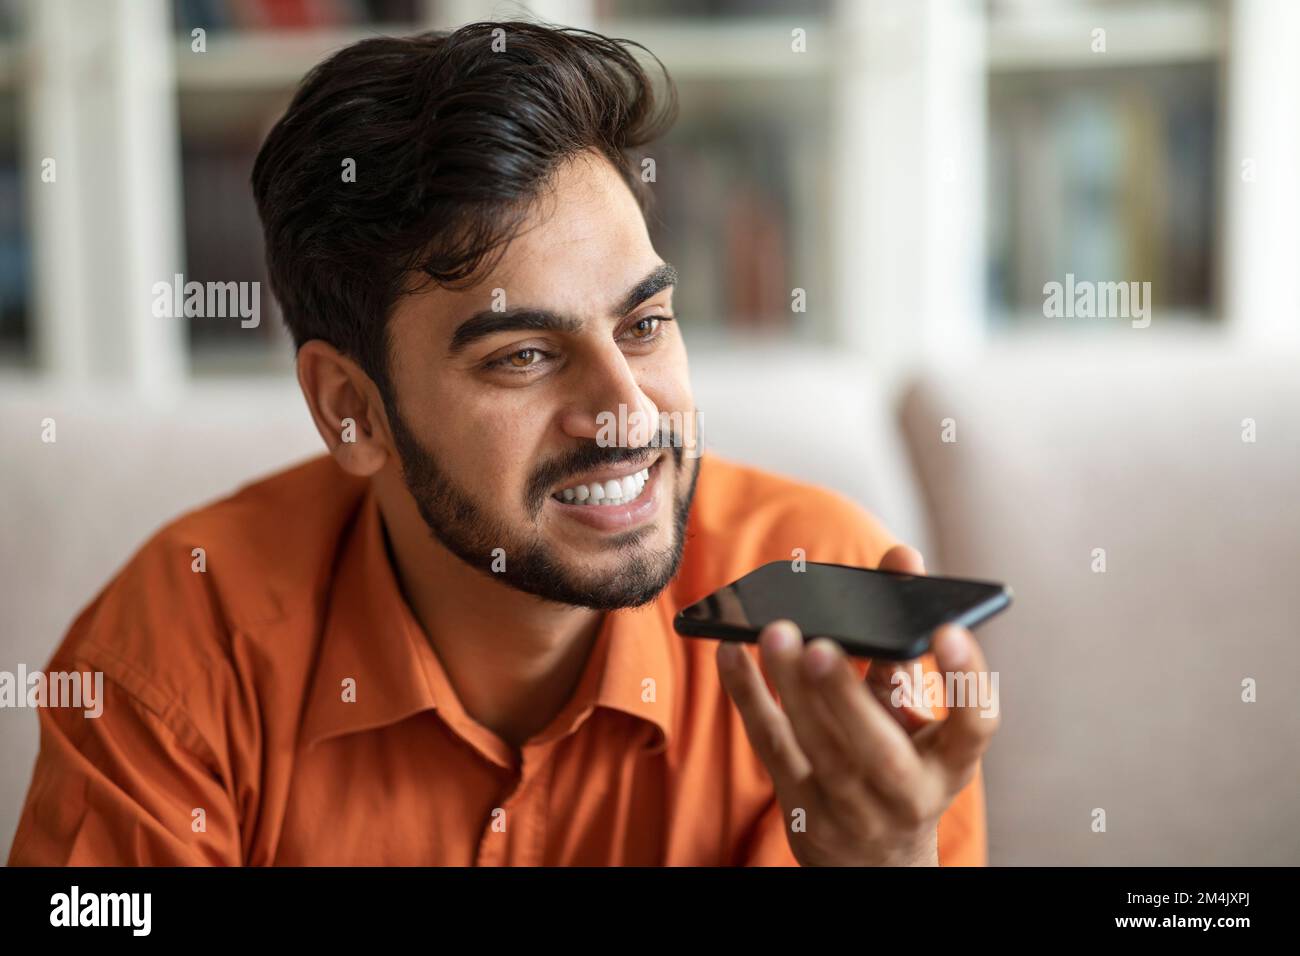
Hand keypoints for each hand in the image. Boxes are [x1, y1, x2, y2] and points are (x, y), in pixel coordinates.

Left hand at [716, 545, 999, 865]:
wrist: (873, 859)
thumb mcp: (913, 715)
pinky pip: (771, 746)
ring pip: (819, 749)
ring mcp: (850, 807)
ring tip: (774, 633)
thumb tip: (900, 559)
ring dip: (792, 689)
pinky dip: (749, 697)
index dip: (967, 680)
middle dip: (849, 696)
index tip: (949, 631)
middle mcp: (906, 793)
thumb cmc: (898, 761)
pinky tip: (732, 651)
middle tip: (823, 642)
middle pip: (880, 751)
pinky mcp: (801, 806)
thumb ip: (904, 643)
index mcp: (950, 764)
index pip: (976, 726)